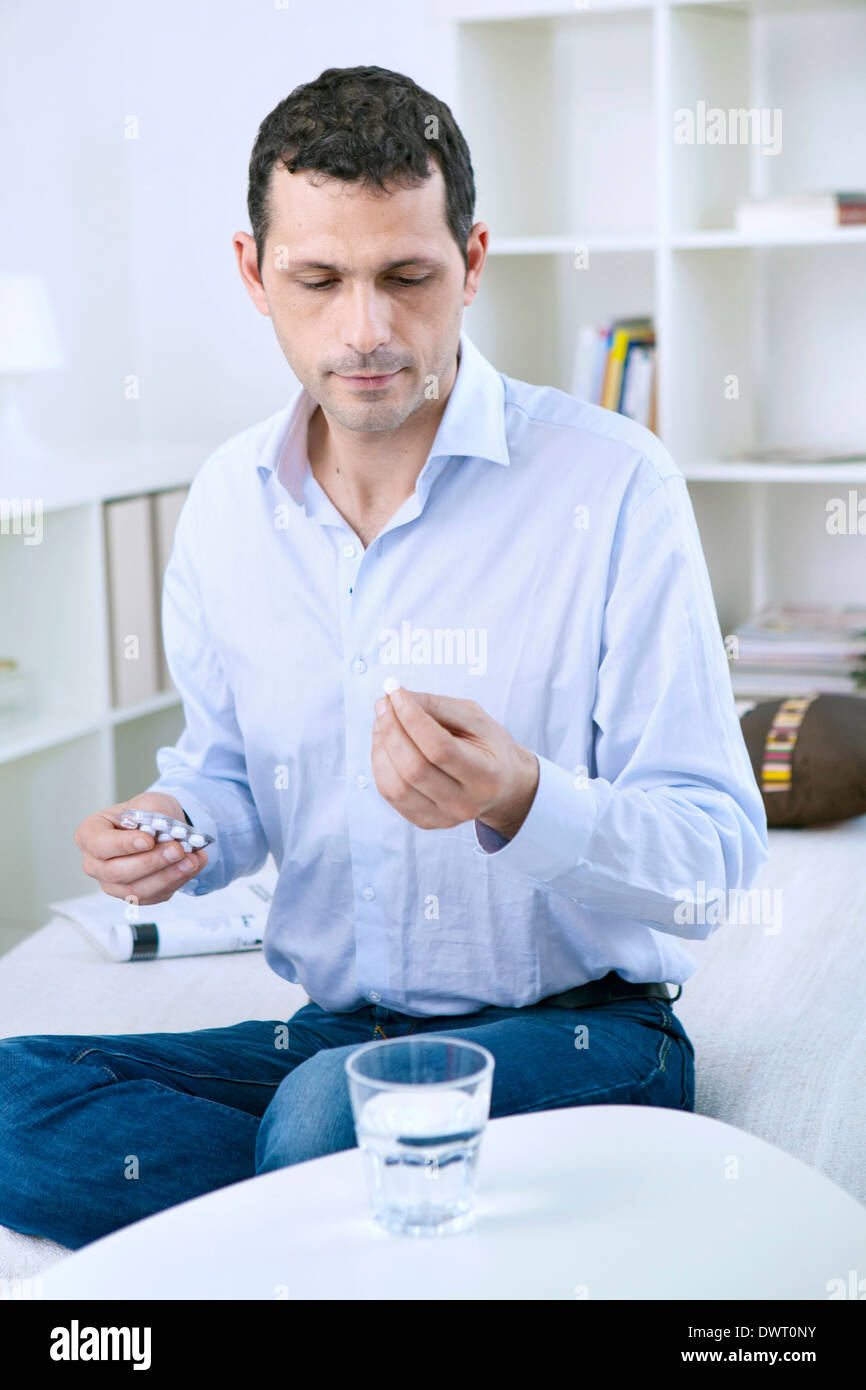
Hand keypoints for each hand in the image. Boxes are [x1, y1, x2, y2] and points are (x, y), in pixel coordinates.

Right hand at [73, 793, 208, 905]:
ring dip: (168, 876)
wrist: (159, 828)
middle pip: (117, 872)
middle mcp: (95, 864)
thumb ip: (154, 814)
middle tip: (177, 849)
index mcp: (90, 835)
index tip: (149, 839)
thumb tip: (162, 834)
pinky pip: (154, 896)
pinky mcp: (134, 897)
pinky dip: (176, 881)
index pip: (100, 845)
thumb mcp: (149, 802)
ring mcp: (112, 884)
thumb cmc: (146, 813)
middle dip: (151, 862)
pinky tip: (192, 865)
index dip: (124, 845)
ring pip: (136, 890)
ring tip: (191, 860)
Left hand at [371, 686, 538, 836]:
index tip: (395, 692)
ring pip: (396, 785)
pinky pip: (390, 794)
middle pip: (414, 769)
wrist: (502, 786)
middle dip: (391, 730)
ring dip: (381, 747)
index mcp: (486, 776)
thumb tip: (395, 697)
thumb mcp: (475, 718)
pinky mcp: (424, 822)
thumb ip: (438, 706)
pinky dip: (380, 764)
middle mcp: (465, 804)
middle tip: (383, 704)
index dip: (412, 718)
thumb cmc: (488, 746)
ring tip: (383, 721)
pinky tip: (385, 743)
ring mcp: (443, 818)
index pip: (440, 748)